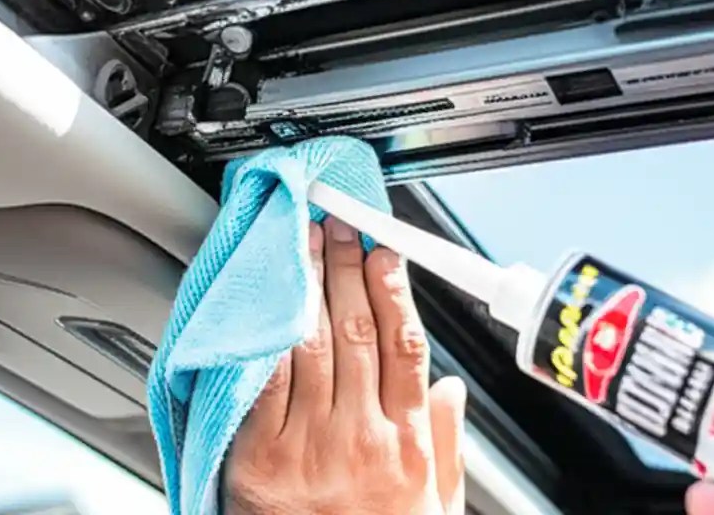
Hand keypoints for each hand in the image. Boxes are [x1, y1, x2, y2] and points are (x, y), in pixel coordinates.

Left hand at [225, 217, 467, 514]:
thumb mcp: (435, 509)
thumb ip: (446, 444)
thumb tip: (450, 388)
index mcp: (407, 445)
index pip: (406, 346)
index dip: (396, 289)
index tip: (386, 252)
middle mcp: (361, 438)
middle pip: (358, 333)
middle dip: (348, 269)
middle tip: (341, 226)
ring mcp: (311, 448)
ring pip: (312, 346)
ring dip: (307, 286)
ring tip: (304, 244)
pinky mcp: (263, 462)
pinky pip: (266, 385)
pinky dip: (268, 339)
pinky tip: (269, 306)